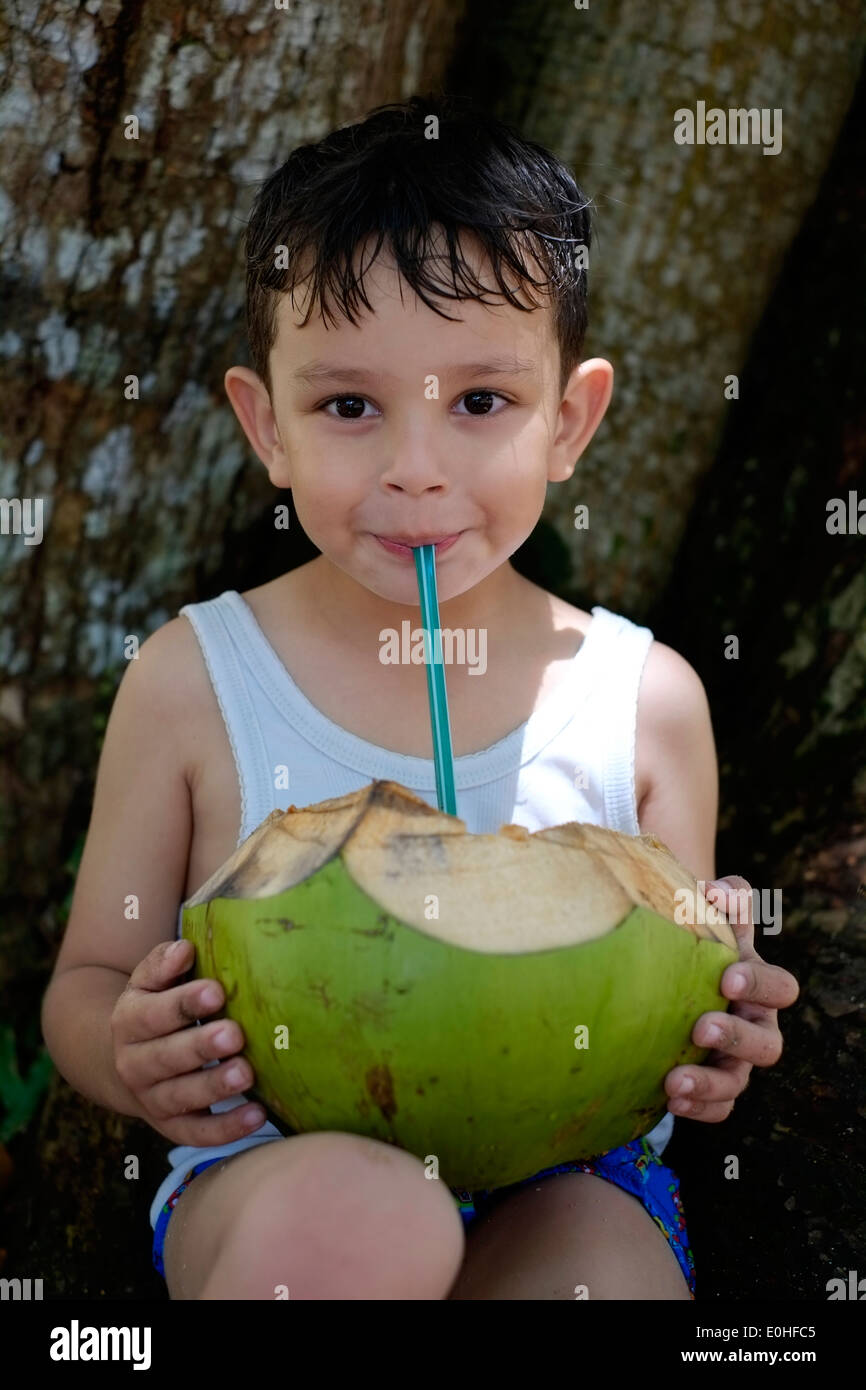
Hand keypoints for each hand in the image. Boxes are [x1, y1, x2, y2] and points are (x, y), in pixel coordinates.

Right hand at [111, 938, 265, 1144]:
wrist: (122, 1057)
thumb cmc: (155, 1007)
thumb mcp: (149, 982)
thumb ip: (163, 964)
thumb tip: (184, 950)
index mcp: (129, 1022)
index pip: (153, 1014)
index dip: (183, 1004)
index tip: (216, 992)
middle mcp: (134, 1063)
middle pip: (166, 1057)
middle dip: (200, 1047)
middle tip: (234, 1035)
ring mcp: (152, 1098)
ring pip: (180, 1097)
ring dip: (213, 1087)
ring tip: (246, 1074)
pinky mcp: (172, 1126)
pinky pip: (197, 1133)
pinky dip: (226, 1129)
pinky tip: (257, 1115)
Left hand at [663, 875, 799, 1122]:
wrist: (667, 967)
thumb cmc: (695, 937)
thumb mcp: (710, 912)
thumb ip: (725, 896)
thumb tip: (715, 891)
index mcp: (760, 985)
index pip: (780, 989)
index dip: (759, 984)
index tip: (726, 976)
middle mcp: (755, 1026)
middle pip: (767, 1045)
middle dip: (737, 1038)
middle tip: (701, 1028)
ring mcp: (735, 1061)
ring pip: (738, 1083)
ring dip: (710, 1084)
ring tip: (673, 1082)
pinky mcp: (713, 1087)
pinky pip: (717, 1109)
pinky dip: (699, 1109)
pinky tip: (669, 1101)